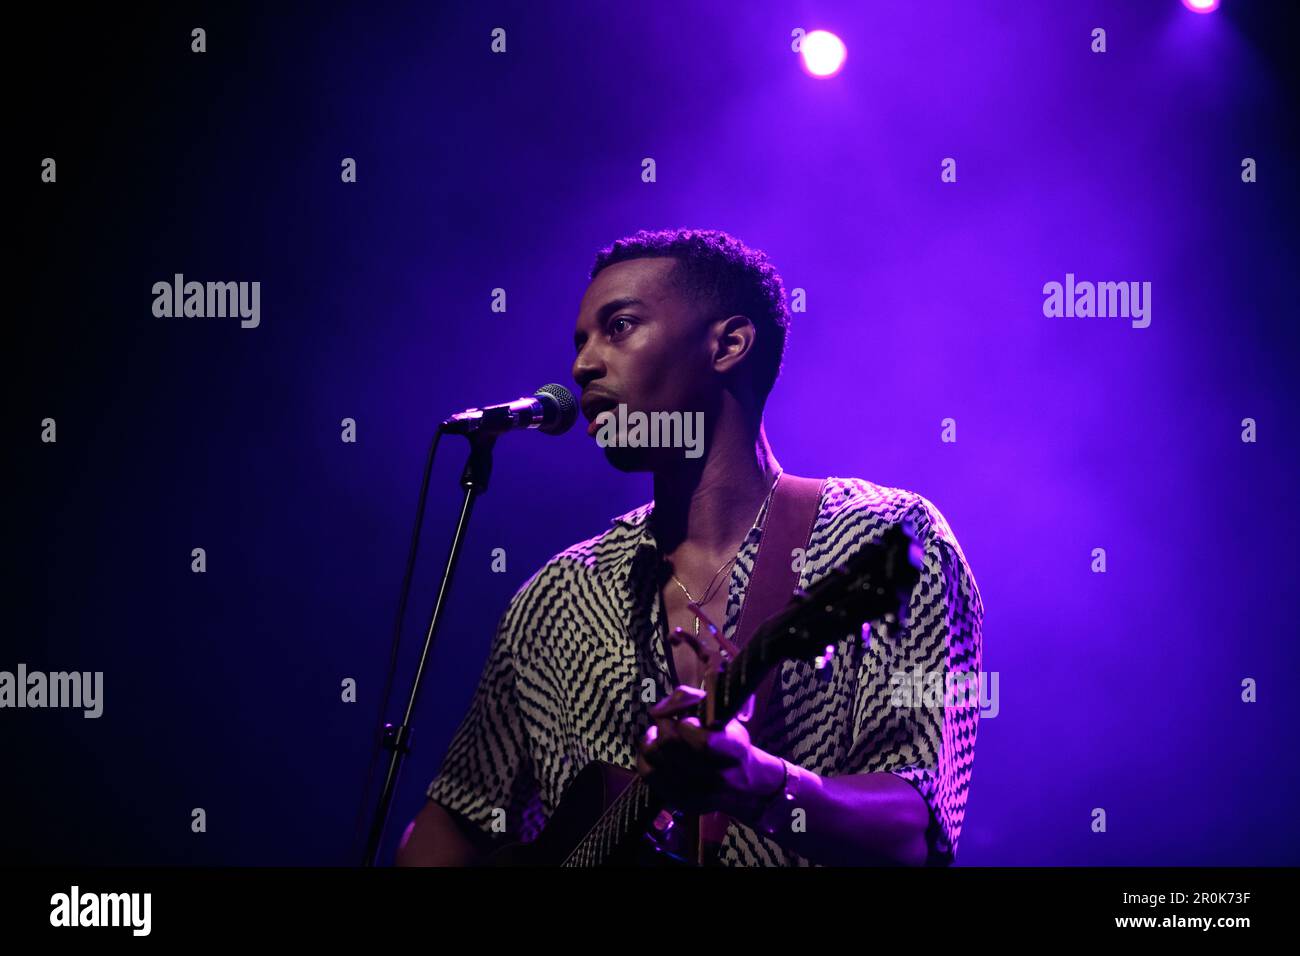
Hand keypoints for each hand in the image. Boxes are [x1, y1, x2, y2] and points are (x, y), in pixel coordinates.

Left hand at [635, 684, 785, 816]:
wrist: (743, 784)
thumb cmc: (729, 742)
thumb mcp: (722, 714)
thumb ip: (691, 700)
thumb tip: (658, 710)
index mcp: (733, 749)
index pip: (703, 741)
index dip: (687, 725)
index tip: (688, 720)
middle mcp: (717, 776)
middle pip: (671, 744)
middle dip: (665, 725)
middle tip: (669, 723)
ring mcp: (698, 793)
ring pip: (656, 757)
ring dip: (652, 740)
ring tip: (660, 735)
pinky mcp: (681, 801)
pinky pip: (648, 774)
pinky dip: (645, 756)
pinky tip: (655, 750)